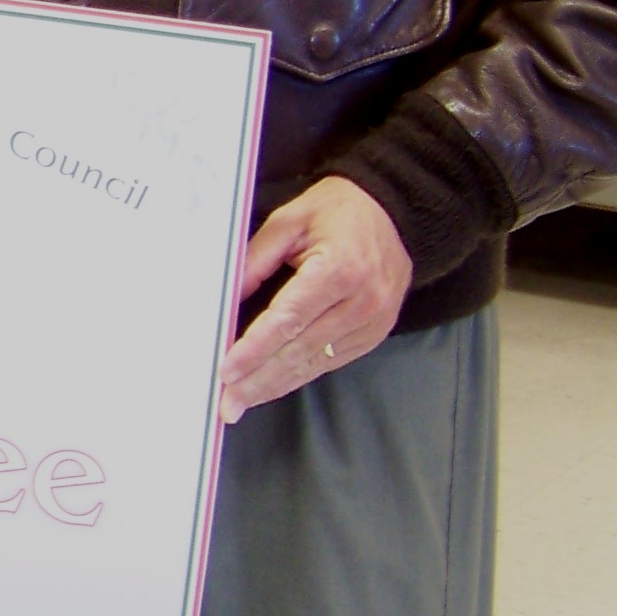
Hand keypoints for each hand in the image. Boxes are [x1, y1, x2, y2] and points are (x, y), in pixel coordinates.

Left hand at [217, 177, 412, 422]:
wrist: (390, 211)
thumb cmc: (335, 212)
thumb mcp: (288, 220)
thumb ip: (255, 260)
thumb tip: (226, 300)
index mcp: (341, 268)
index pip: (289, 318)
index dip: (256, 348)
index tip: (228, 371)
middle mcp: (362, 300)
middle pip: (301, 349)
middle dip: (260, 379)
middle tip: (227, 404)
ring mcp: (373, 321)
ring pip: (315, 362)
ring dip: (276, 385)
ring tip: (241, 402)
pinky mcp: (375, 333)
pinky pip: (331, 362)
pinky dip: (299, 375)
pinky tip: (273, 386)